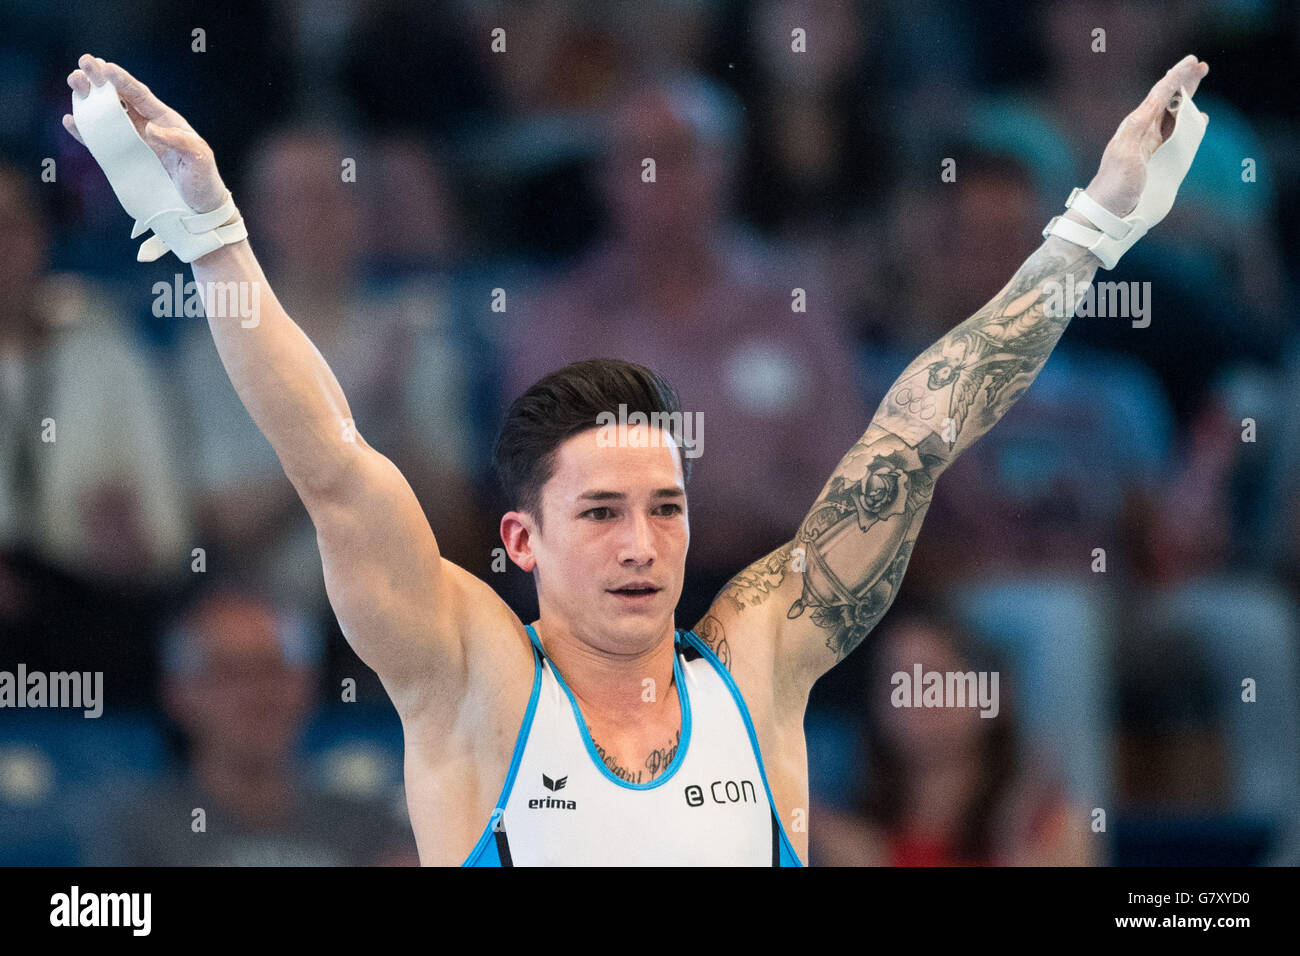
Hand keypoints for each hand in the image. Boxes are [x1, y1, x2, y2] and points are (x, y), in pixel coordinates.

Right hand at [64, 54, 230, 214]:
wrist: (197, 208)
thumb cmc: (203, 179)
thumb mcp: (199, 158)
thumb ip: (179, 141)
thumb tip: (150, 128)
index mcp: (165, 120)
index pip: (140, 95)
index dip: (122, 80)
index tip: (105, 66)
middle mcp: (146, 126)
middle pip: (119, 98)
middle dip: (100, 80)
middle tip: (83, 64)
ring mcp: (133, 142)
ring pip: (107, 115)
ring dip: (88, 99)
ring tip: (74, 83)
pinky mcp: (124, 159)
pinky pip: (102, 142)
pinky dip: (86, 131)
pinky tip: (72, 120)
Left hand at [1081, 54, 1209, 217]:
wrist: (1107, 210)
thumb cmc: (1115, 184)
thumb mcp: (1126, 155)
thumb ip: (1139, 130)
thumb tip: (1153, 107)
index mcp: (1136, 124)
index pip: (1160, 93)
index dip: (1176, 76)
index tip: (1192, 61)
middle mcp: (1143, 130)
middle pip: (1167, 99)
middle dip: (1184, 82)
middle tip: (1201, 66)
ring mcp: (1150, 143)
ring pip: (1172, 114)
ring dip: (1186, 98)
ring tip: (1198, 83)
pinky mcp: (1156, 157)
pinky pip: (1175, 133)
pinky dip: (1188, 122)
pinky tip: (1197, 120)